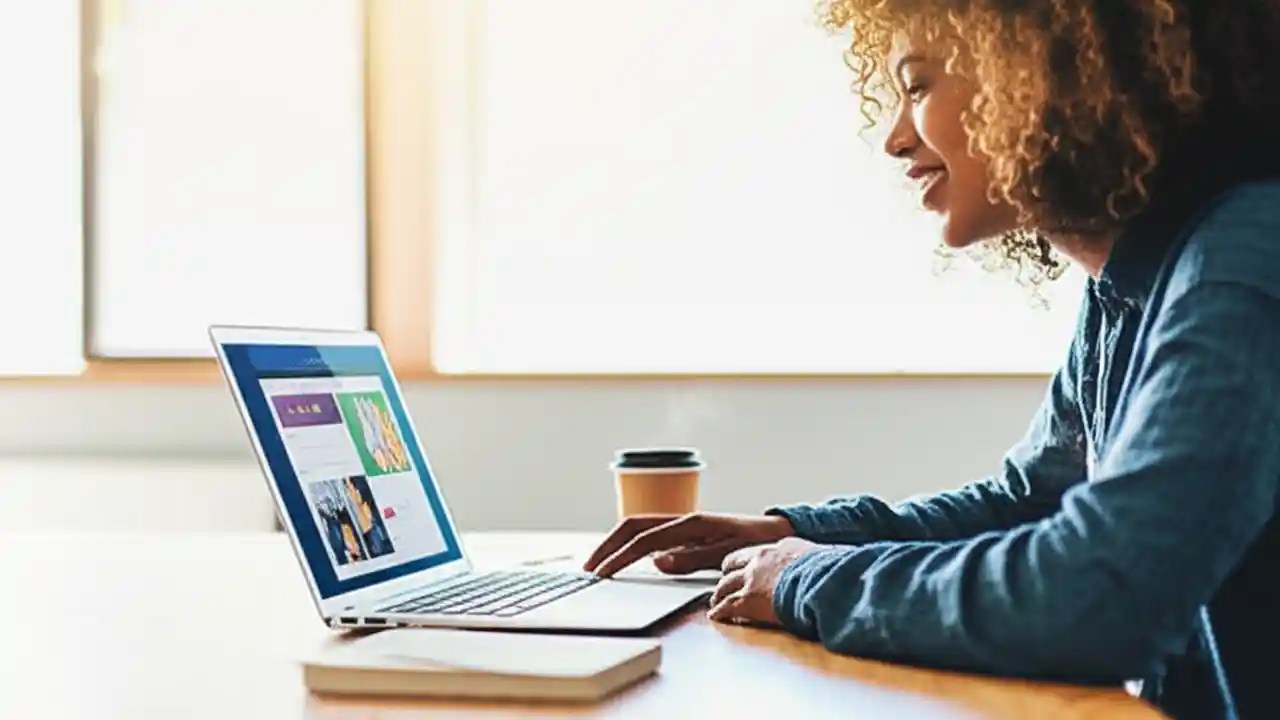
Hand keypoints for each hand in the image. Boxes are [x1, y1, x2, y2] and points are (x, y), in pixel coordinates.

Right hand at [583, 512, 794, 577]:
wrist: (775, 532)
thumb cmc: (756, 542)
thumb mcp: (727, 553)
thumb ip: (693, 558)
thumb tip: (657, 561)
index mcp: (690, 524)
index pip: (644, 540)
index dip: (620, 557)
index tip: (603, 572)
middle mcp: (682, 521)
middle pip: (632, 527)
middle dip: (607, 545)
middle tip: (588, 568)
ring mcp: (681, 526)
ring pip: (638, 529)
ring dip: (615, 544)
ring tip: (598, 564)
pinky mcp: (684, 533)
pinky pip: (650, 536)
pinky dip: (630, 545)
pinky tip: (622, 560)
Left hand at [706, 537, 823, 626]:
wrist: (823, 583)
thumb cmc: (831, 574)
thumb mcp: (825, 560)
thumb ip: (818, 566)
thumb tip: (832, 572)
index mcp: (782, 548)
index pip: (759, 554)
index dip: (751, 562)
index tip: (748, 568)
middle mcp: (762, 559)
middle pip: (734, 563)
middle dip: (728, 574)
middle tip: (725, 582)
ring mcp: (752, 578)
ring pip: (725, 585)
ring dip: (719, 594)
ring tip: (716, 601)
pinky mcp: (748, 599)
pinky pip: (727, 606)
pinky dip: (720, 612)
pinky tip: (716, 617)